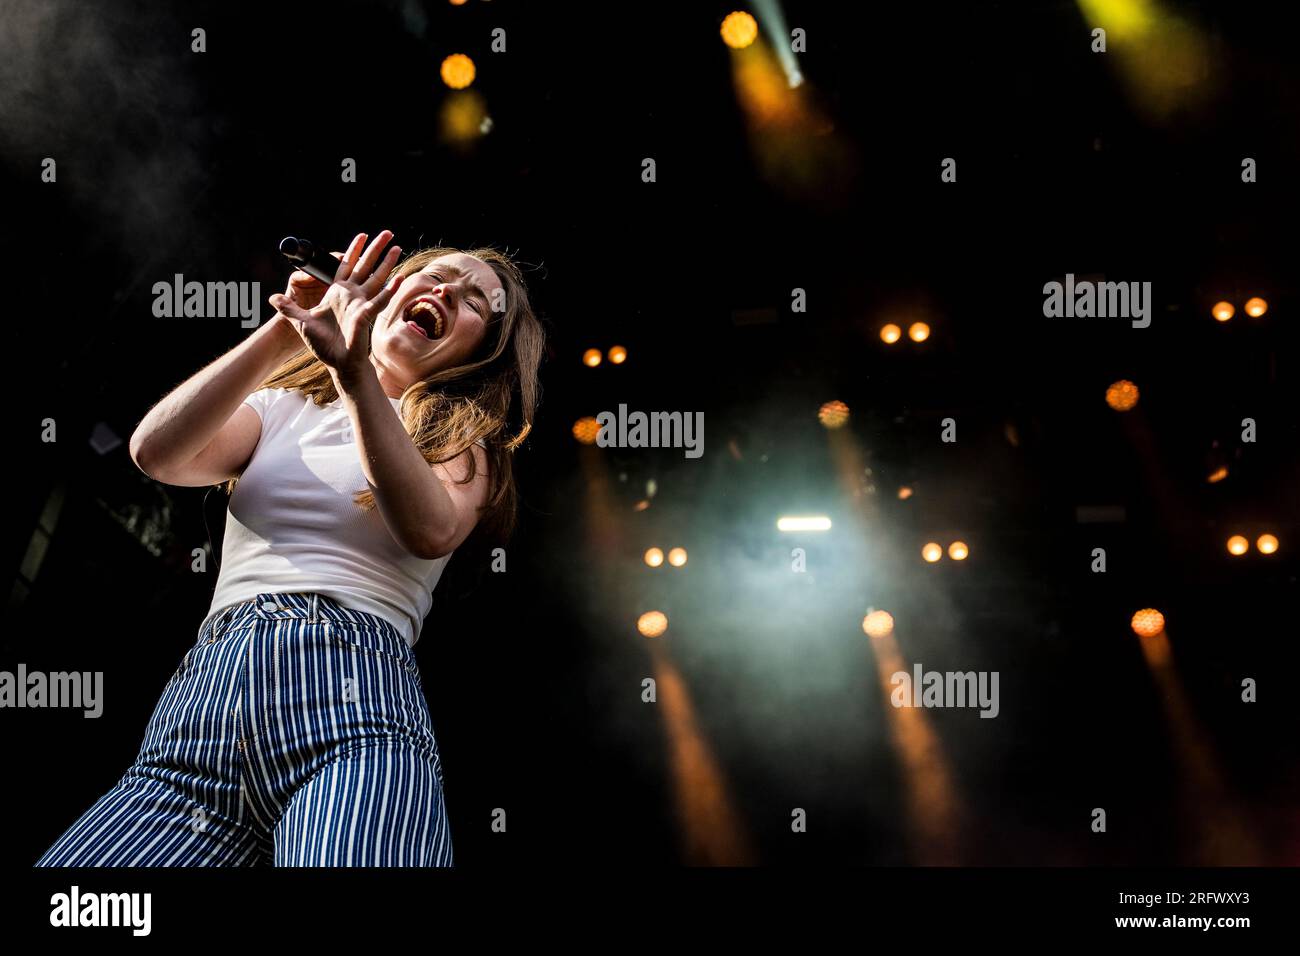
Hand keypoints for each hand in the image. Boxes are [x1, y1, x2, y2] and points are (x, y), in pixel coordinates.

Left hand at [268, 230, 402, 383]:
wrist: (337, 363)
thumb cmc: (324, 345)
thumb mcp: (301, 322)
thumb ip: (288, 308)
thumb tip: (272, 298)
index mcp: (338, 293)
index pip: (347, 265)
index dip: (354, 250)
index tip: (362, 236)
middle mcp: (352, 295)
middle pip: (366, 266)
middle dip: (376, 249)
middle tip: (386, 233)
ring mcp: (361, 304)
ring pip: (376, 278)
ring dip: (387, 263)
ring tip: (397, 248)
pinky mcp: (365, 315)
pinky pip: (379, 300)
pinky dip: (390, 290)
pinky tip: (399, 279)